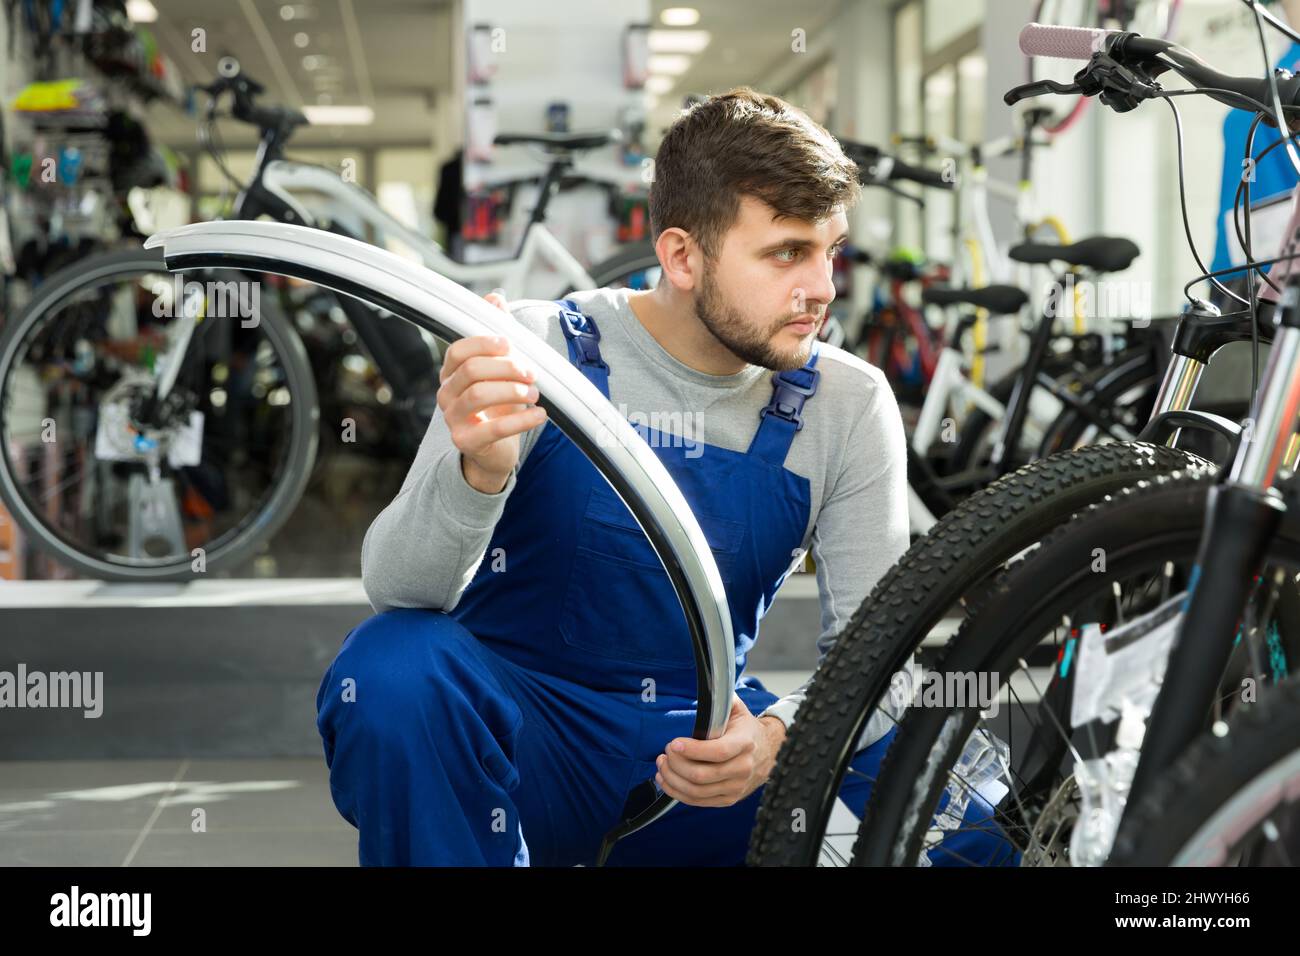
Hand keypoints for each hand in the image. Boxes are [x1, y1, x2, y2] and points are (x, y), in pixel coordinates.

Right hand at [438, 291, 546, 492]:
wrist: (494, 450)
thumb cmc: (497, 405)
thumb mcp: (500, 369)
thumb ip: (497, 335)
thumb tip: (495, 298)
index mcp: (451, 373)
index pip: (458, 350)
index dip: (484, 343)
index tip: (511, 344)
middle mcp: (446, 394)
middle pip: (471, 370)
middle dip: (507, 368)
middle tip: (531, 374)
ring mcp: (452, 419)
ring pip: (478, 395)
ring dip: (513, 391)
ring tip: (535, 394)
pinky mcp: (466, 442)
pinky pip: (494, 429)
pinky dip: (522, 421)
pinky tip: (541, 415)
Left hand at [655, 696, 787, 807]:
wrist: (769, 753)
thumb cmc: (747, 730)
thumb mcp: (738, 710)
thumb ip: (722, 698)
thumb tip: (706, 683)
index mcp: (745, 743)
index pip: (717, 752)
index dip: (692, 750)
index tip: (673, 743)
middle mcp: (742, 768)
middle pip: (702, 775)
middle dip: (676, 764)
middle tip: (666, 751)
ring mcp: (735, 787)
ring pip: (697, 791)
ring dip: (673, 778)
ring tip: (662, 764)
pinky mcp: (728, 799)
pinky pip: (698, 801)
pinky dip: (677, 792)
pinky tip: (666, 779)